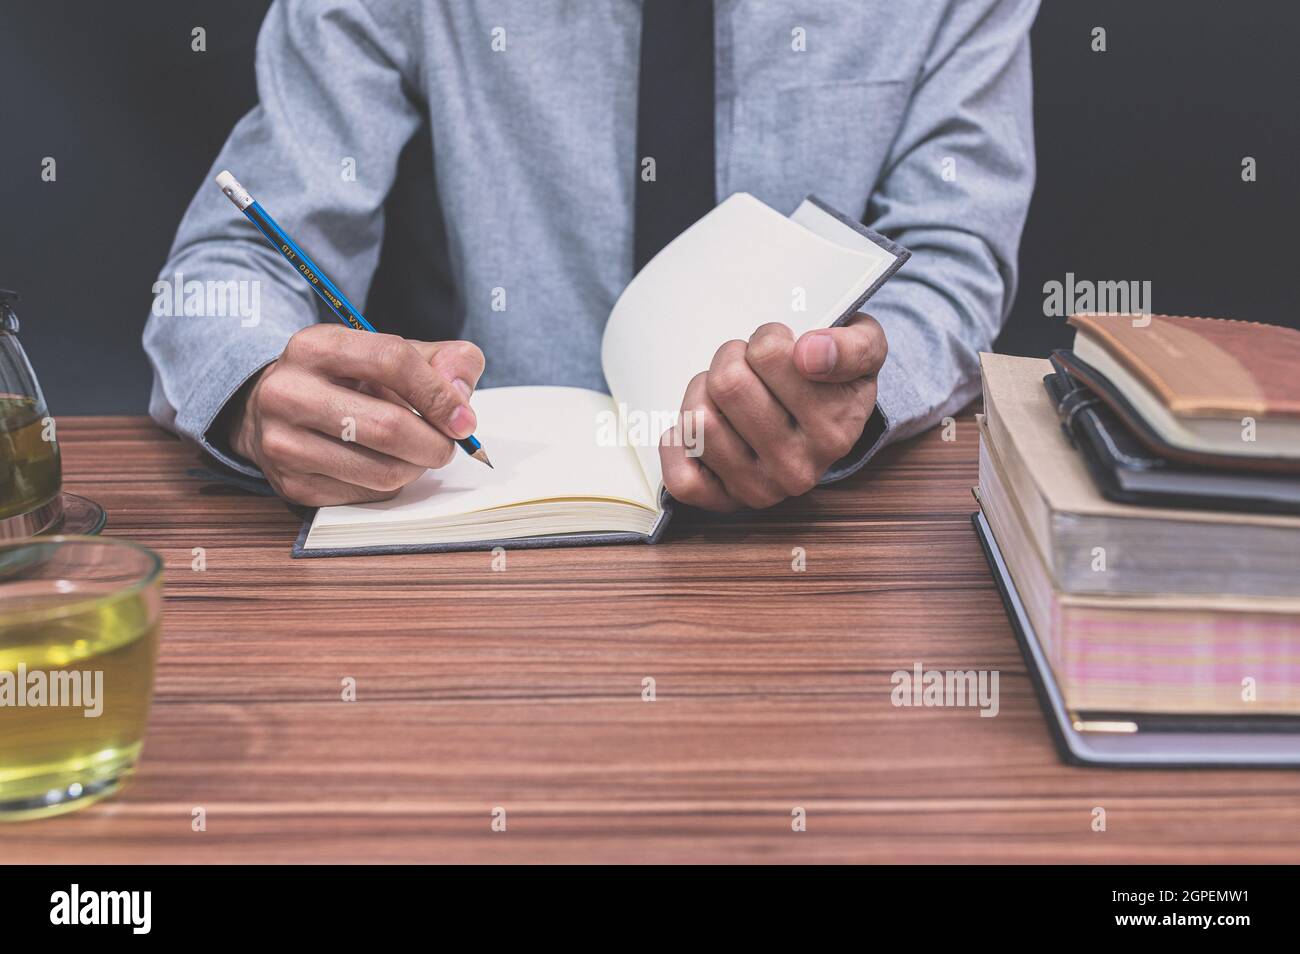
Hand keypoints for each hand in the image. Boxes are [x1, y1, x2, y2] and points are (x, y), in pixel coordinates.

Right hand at [226, 324, 483, 504]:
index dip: (439, 393)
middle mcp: (289, 392)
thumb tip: (461, 398)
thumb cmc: (349, 379)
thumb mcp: (391, 352)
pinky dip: (391, 485)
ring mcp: (283, 443)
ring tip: (416, 453)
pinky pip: (367, 496)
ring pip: (383, 471)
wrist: (281, 410)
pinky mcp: (292, 485)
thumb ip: (442, 360)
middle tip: (447, 445)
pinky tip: (383, 465)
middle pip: (389, 426)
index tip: (464, 420)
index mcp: (315, 346)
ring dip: (417, 467)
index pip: (393, 360)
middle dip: (435, 442)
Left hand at [659, 313, 885, 511]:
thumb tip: (809, 355)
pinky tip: (702, 425)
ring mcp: (761, 490)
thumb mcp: (866, 348)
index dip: (768, 337)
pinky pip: (681, 478)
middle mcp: (800, 468)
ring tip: (728, 395)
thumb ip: (851, 345)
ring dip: (703, 395)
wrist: (827, 424)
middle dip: (731, 361)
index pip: (769, 353)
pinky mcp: (724, 502)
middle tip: (749, 368)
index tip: (784, 348)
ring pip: (698, 421)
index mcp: (835, 428)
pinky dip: (678, 445)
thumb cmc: (834, 378)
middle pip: (727, 383)